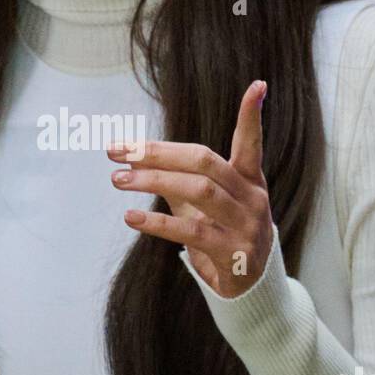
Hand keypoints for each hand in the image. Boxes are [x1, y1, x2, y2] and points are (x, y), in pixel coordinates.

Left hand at [106, 80, 272, 298]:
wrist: (249, 289)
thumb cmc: (224, 236)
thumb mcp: (206, 206)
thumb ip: (180, 180)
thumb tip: (135, 156)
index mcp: (249, 180)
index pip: (251, 142)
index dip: (252, 115)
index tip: (257, 85)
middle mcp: (252, 198)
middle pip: (205, 161)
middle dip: (158, 152)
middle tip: (119, 150)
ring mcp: (246, 226)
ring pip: (199, 192)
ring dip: (153, 181)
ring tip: (118, 179)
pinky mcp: (233, 254)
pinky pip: (191, 231)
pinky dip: (157, 222)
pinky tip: (131, 216)